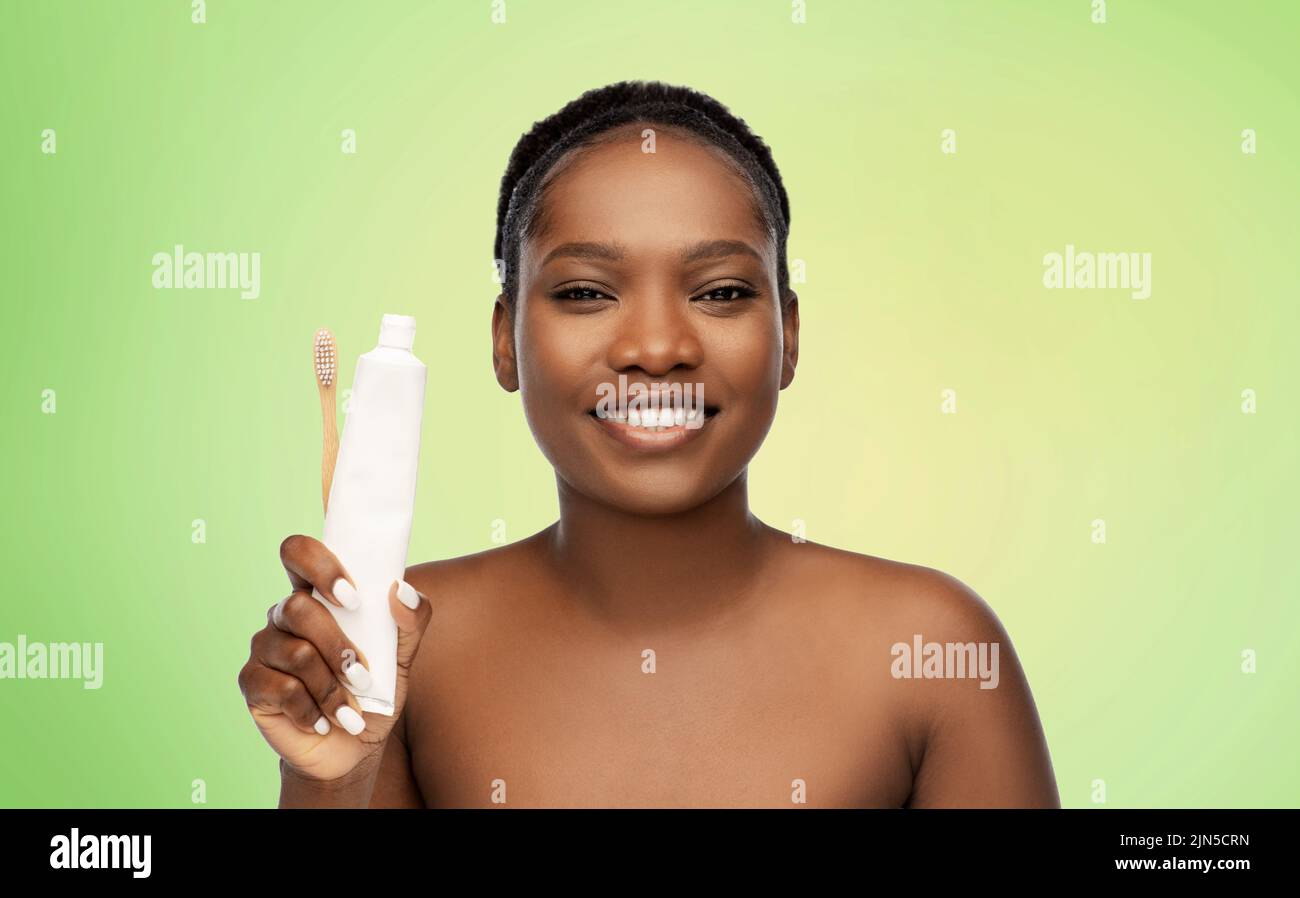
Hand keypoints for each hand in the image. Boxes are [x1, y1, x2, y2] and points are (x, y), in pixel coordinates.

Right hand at [237, 534, 432, 782]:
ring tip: (350, 711)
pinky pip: (281, 689)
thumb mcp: (403, 656)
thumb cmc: (375, 692)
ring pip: (295, 653)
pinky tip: (324, 723)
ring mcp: (265, 647)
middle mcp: (285, 615)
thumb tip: (400, 591)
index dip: (320, 566)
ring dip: (332, 688)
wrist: (353, 747)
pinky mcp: (253, 683)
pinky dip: (312, 710)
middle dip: (338, 646)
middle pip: (299, 608)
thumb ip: (411, 619)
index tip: (353, 597)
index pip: (299, 553)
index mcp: (318, 596)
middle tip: (363, 677)